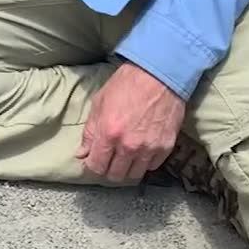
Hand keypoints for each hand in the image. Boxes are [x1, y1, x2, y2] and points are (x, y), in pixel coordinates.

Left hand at [77, 62, 186, 182]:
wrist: (159, 74)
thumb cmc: (126, 85)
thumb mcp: (99, 103)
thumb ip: (90, 132)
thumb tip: (82, 154)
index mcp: (108, 134)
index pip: (96, 166)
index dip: (93, 165)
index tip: (95, 160)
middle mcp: (128, 146)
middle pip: (115, 175)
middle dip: (109, 169)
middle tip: (111, 158)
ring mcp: (149, 148)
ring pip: (134, 175)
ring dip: (128, 168)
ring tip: (127, 156)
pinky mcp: (165, 147)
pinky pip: (152, 166)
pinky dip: (145, 162)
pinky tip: (142, 150)